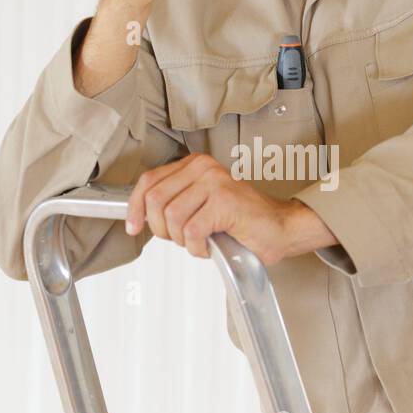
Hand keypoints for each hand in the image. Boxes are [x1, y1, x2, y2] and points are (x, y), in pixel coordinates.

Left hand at [124, 153, 334, 263]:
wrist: (279, 229)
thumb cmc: (241, 221)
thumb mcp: (199, 205)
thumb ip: (173, 202)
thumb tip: (140, 215)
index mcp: (194, 165)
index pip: (149, 181)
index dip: (135, 207)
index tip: (133, 226)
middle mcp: (204, 168)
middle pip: (156, 200)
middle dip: (160, 229)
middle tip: (180, 239)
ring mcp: (215, 183)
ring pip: (172, 218)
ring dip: (183, 240)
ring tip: (200, 241)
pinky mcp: (224, 203)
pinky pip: (192, 231)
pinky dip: (198, 247)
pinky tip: (210, 246)